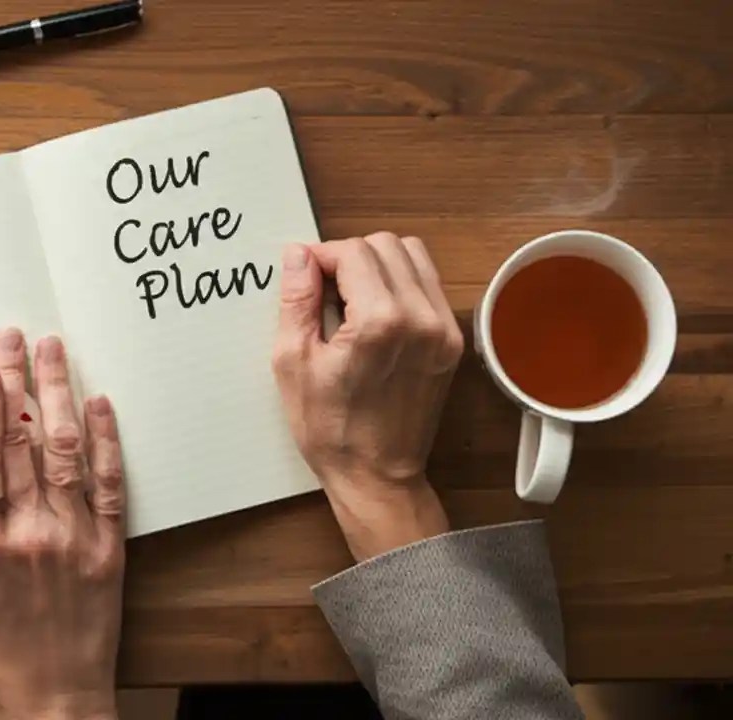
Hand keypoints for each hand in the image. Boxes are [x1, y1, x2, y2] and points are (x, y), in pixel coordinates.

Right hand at [0, 331, 125, 719]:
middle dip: (9, 382)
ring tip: (52, 348)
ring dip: (56, 393)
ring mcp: (71, 535)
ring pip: (61, 449)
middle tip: (7, 336)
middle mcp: (24, 530)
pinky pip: (108, 483)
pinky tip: (97, 402)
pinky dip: (105, 440)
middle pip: (13, 441)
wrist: (55, 701)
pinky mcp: (108, 547)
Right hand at [273, 233, 461, 560]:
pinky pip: (429, 286)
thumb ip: (296, 300)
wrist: (377, 475)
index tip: (302, 278)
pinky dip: (401, 284)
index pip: (353, 251)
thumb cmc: (328, 428)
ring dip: (378, 265)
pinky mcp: (452, 341)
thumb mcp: (293, 362)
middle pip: (386, 245)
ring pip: (414, 257)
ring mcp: (443, 329)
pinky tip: (375, 313)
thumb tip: (297, 255)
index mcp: (380, 321)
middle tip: (323, 290)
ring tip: (351, 299)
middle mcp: (421, 317)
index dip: (320, 257)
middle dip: (349, 257)